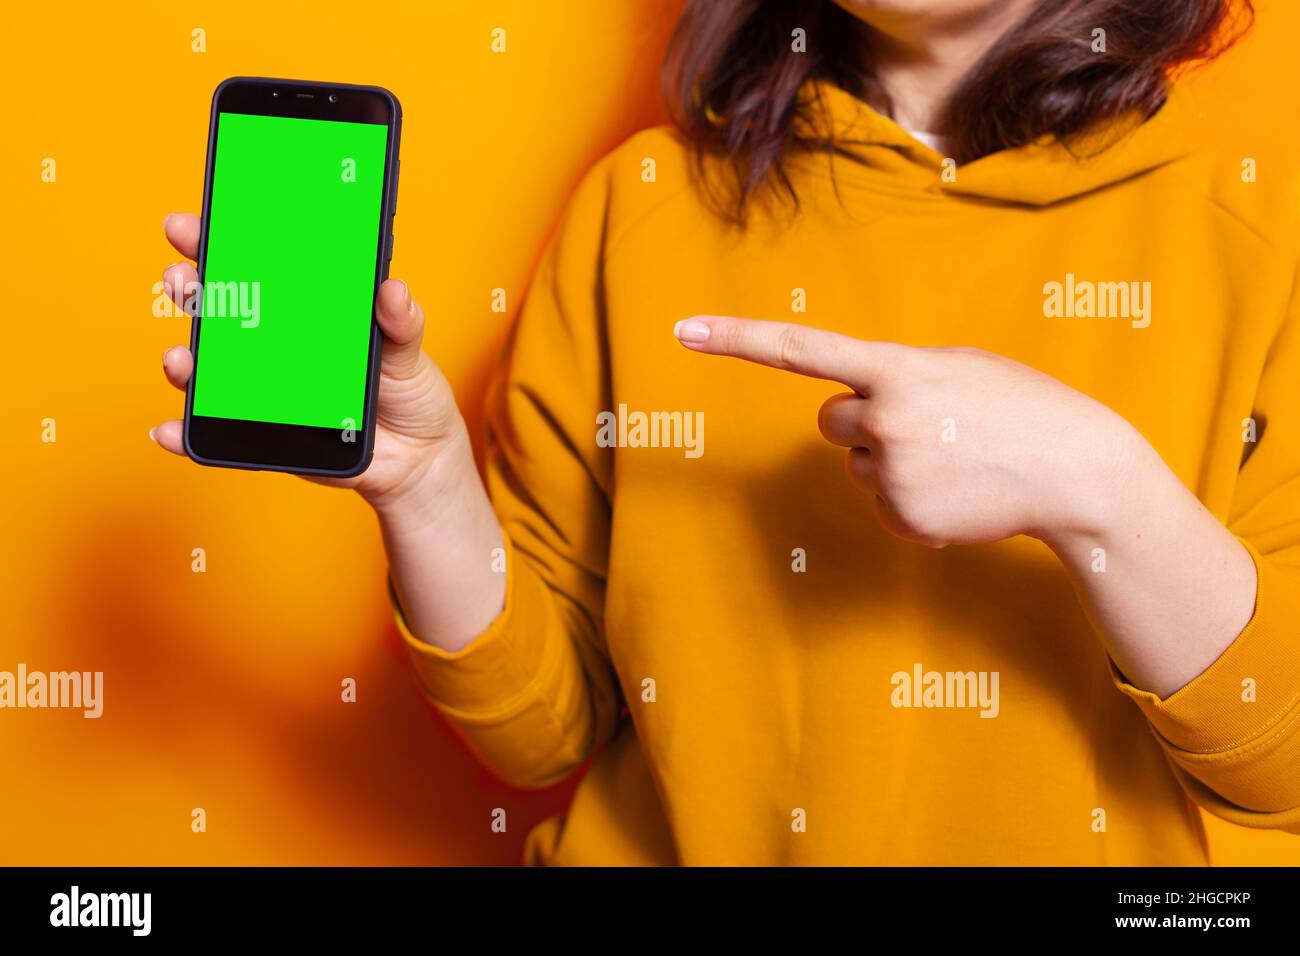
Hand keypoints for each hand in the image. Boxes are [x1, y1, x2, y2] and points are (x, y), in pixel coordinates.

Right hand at [153, 213, 472, 510]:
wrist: (417, 458)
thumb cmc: (408, 391)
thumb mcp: (408, 351)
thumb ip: (401, 322)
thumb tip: (392, 289)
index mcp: (305, 310)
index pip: (254, 265)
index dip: (217, 240)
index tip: (191, 227)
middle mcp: (273, 344)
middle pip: (218, 309)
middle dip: (189, 288)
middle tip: (183, 280)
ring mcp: (262, 387)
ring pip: (207, 369)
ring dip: (182, 361)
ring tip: (180, 360)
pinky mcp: (263, 432)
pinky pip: (215, 431)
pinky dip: (185, 432)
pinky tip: (171, 430)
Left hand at [674, 314, 1142, 549]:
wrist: (1075, 471)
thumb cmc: (1018, 407)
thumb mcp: (956, 367)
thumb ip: (896, 375)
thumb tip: (853, 410)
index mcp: (896, 367)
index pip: (800, 348)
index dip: (737, 339)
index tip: (683, 331)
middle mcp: (884, 418)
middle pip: (830, 421)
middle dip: (864, 423)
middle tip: (927, 427)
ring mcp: (892, 473)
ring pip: (856, 466)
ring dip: (891, 463)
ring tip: (953, 461)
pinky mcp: (902, 518)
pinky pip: (881, 506)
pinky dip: (910, 502)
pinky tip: (956, 493)